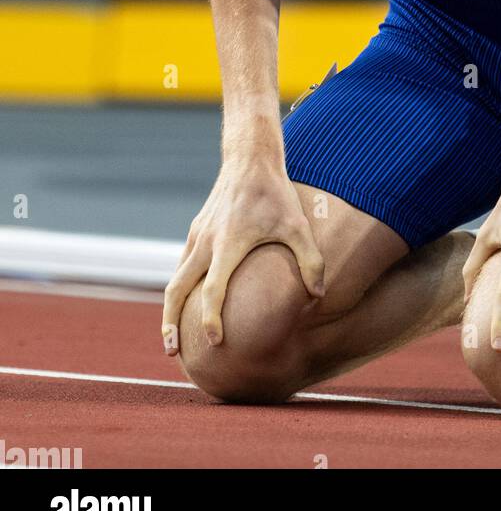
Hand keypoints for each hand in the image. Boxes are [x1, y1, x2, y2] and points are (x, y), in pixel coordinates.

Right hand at [161, 156, 323, 354]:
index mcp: (228, 244)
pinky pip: (183, 264)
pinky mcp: (197, 230)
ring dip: (171, 307)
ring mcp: (198, 235)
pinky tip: (189, 302)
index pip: (212, 290)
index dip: (211, 318)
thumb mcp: (298, 225)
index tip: (216, 341)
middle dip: (171, 322)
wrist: (250, 159)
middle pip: (177, 289)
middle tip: (172, 352)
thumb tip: (319, 296)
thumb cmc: (276, 193)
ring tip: (174, 336)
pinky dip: (180, 287)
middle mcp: (206, 242)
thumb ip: (310, 260)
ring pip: (176, 277)